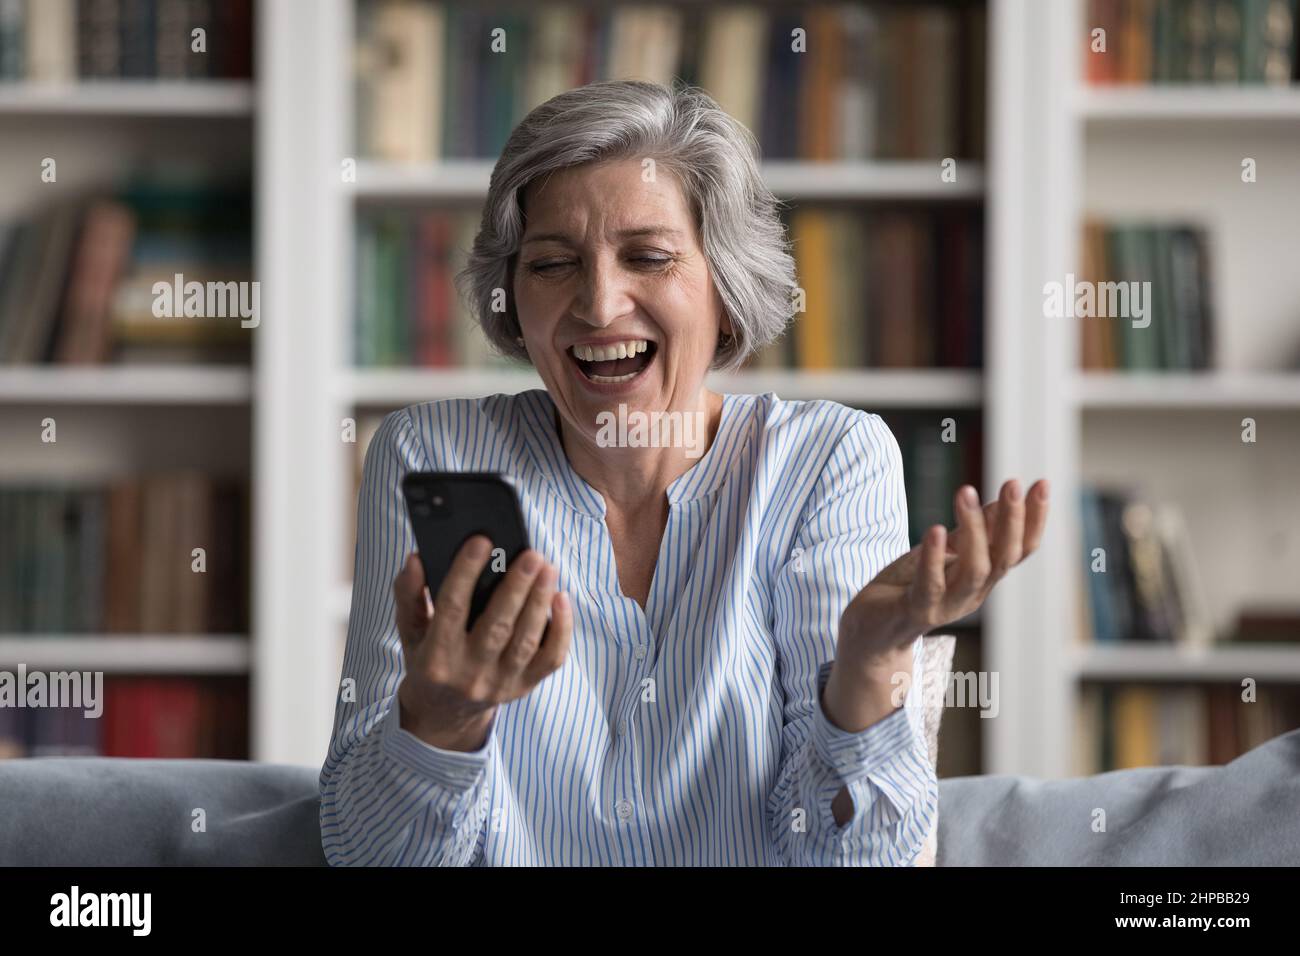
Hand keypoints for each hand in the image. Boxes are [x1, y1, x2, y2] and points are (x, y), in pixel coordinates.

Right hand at [393, 536, 572, 751]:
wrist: (444, 713)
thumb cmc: (427, 659)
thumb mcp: (410, 630)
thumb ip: (408, 593)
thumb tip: (415, 559)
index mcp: (436, 658)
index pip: (451, 609)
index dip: (465, 573)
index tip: (481, 541)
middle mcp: (468, 675)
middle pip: (497, 626)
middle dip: (517, 587)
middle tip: (531, 554)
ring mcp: (500, 685)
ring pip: (525, 640)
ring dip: (540, 601)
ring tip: (548, 568)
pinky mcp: (524, 688)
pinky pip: (550, 659)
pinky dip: (561, 629)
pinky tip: (561, 598)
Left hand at [837, 478, 1049, 674]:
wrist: (872, 630)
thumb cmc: (909, 585)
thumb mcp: (946, 553)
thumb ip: (972, 532)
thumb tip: (1003, 502)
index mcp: (984, 579)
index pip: (1021, 549)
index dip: (1034, 519)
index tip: (1042, 483)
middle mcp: (973, 593)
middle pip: (1004, 558)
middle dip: (1013, 520)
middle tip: (1013, 483)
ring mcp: (947, 605)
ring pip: (974, 570)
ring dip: (975, 530)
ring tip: (966, 491)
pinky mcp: (917, 609)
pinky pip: (930, 584)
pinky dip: (934, 557)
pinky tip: (935, 529)